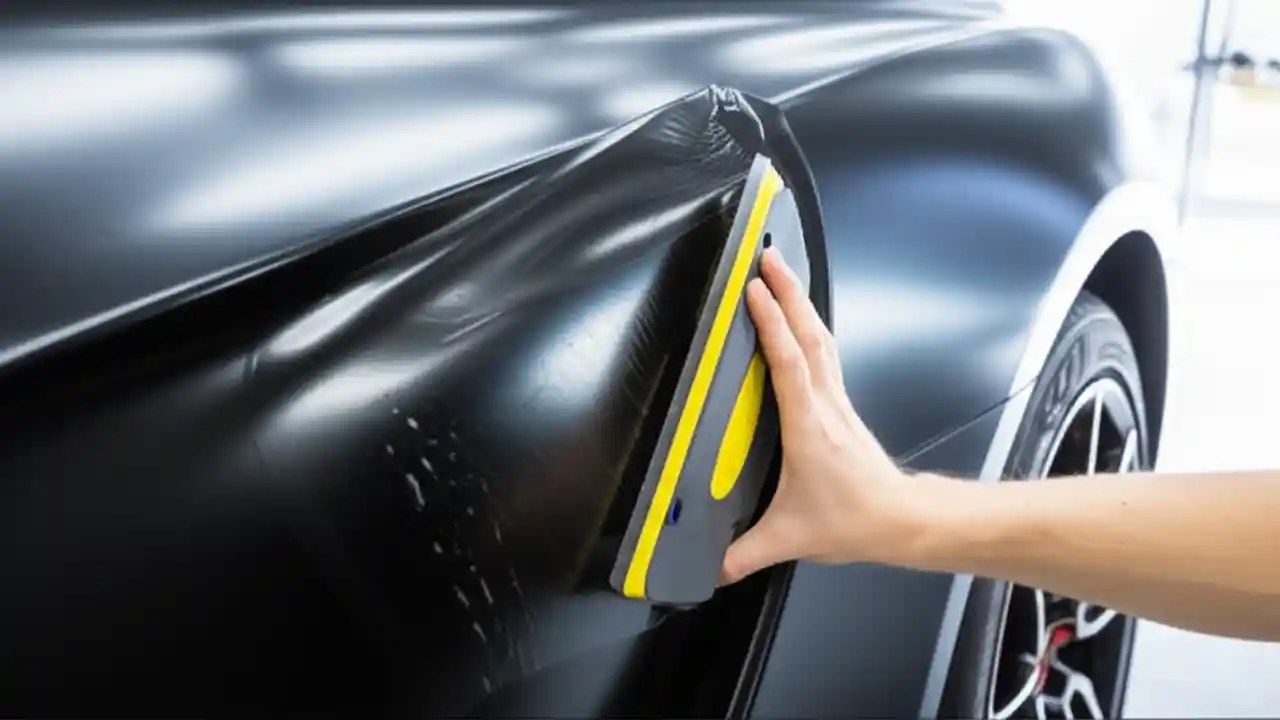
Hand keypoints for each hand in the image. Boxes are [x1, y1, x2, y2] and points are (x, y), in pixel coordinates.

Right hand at [719, 247, 916, 584]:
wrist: (902, 521)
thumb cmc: (854, 521)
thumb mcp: (790, 539)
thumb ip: (744, 553)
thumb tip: (709, 566)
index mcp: (809, 429)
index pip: (788, 364)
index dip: (771, 325)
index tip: (753, 291)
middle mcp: (825, 405)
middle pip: (809, 335)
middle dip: (788, 291)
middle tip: (767, 256)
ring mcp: (836, 401)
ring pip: (820, 338)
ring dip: (800, 301)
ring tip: (780, 270)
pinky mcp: (839, 405)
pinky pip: (824, 352)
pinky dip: (808, 325)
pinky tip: (799, 315)